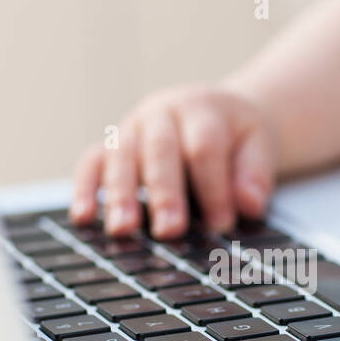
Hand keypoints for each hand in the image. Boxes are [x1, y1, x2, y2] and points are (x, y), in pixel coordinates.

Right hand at [70, 85, 278, 238]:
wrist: (215, 111)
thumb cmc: (235, 138)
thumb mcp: (257, 147)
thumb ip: (255, 175)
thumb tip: (249, 205)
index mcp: (202, 110)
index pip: (204, 148)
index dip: (213, 187)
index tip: (221, 224)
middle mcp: (162, 115)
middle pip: (160, 151)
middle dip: (164, 193)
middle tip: (169, 230)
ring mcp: (132, 129)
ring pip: (121, 156)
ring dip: (120, 194)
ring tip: (124, 229)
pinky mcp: (110, 146)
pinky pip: (90, 162)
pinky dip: (83, 188)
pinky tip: (83, 218)